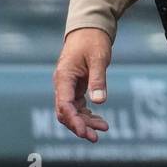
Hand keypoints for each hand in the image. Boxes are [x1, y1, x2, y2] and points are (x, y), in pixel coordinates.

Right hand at [54, 27, 112, 141]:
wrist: (90, 29)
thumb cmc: (93, 41)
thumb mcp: (98, 58)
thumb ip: (98, 79)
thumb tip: (99, 101)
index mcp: (63, 78)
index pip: (64, 105)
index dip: (74, 121)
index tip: (85, 132)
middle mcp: (62, 84)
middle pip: (66, 113)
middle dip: (79, 126)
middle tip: (95, 137)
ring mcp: (68, 86)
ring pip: (72, 111)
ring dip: (86, 121)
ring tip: (104, 128)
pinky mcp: (75, 86)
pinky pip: (78, 105)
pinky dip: (87, 114)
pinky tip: (99, 120)